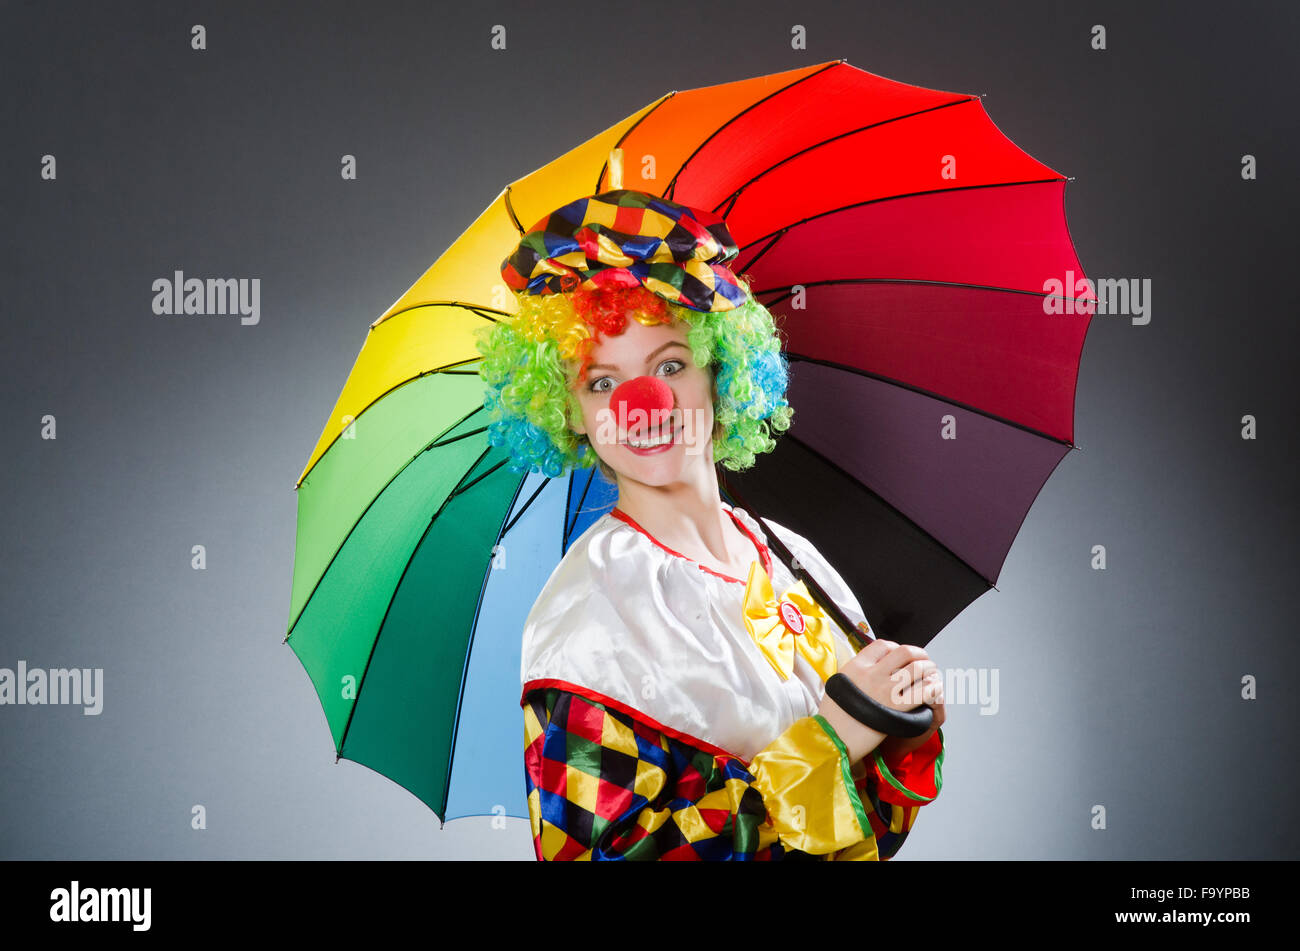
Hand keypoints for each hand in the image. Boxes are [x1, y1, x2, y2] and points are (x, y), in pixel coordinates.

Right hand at [816, 633, 938, 762]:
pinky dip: (933, 689)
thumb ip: (855, 673)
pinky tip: (934, 690)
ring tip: (931, 675)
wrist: (833, 738)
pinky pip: (923, 692)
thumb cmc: (833, 717)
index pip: (883, 645)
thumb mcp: (838, 684)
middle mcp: (872, 674)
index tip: (902, 655)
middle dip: (919, 654)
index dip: (897, 647)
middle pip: (905, 652)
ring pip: (917, 669)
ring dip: (929, 670)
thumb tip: (868, 668)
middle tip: (923, 660)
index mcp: (857, 666)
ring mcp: (885, 690)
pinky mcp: (896, 708)